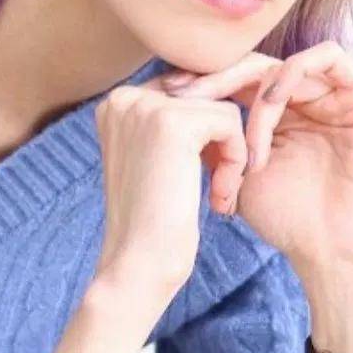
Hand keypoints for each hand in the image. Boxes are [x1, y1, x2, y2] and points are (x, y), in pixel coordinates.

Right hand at [92, 70, 248, 312]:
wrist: (139, 264)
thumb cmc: (153, 222)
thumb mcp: (156, 159)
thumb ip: (173, 122)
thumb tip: (217, 88)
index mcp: (116, 103)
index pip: (187, 94)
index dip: (205, 135)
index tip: (196, 178)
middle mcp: (125, 97)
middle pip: (206, 97)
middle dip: (220, 143)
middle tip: (215, 189)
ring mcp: (145, 106)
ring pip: (222, 109)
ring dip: (230, 154)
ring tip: (218, 194)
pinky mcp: (172, 122)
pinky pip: (232, 122)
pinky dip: (236, 160)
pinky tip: (220, 195)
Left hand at [161, 41, 352, 269]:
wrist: (336, 253)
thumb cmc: (291, 222)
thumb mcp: (237, 176)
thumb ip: (215, 140)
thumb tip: (170, 109)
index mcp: (282, 115)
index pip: (238, 80)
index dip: (204, 82)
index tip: (167, 95)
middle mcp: (309, 99)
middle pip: (257, 64)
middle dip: (216, 78)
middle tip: (184, 94)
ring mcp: (338, 96)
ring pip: (285, 63)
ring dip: (254, 90)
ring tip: (238, 132)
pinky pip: (331, 57)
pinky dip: (294, 72)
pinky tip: (271, 102)